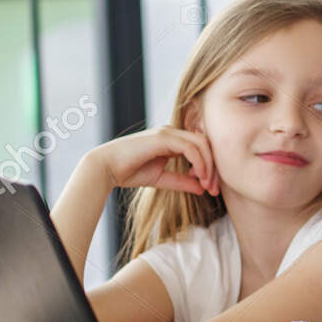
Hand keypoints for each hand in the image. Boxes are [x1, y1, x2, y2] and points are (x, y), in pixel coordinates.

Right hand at [89, 127, 219, 195]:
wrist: (106, 168)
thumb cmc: (130, 172)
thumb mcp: (162, 179)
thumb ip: (182, 181)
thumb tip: (202, 189)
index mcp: (172, 140)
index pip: (201, 148)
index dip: (211, 168)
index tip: (212, 189)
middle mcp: (171, 132)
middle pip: (206, 144)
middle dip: (214, 167)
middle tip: (215, 189)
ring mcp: (167, 132)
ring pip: (201, 144)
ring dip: (209, 166)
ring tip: (208, 185)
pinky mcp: (162, 137)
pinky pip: (190, 147)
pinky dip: (199, 162)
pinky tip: (199, 177)